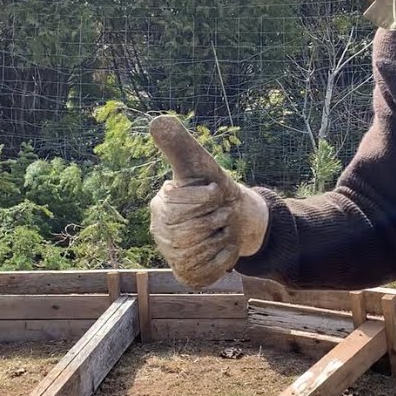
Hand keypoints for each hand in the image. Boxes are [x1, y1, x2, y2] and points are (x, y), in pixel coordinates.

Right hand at [148, 115, 267, 288]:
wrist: (238, 217)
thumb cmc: (216, 189)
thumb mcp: (201, 165)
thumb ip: (180, 145)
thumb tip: (157, 120)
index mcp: (160, 206)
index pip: (177, 209)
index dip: (204, 201)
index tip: (216, 191)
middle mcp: (160, 233)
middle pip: (186, 234)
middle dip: (214, 220)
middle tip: (224, 213)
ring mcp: (172, 256)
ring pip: (196, 254)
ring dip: (219, 239)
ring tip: (223, 229)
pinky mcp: (187, 274)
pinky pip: (205, 273)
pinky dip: (223, 259)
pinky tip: (224, 246)